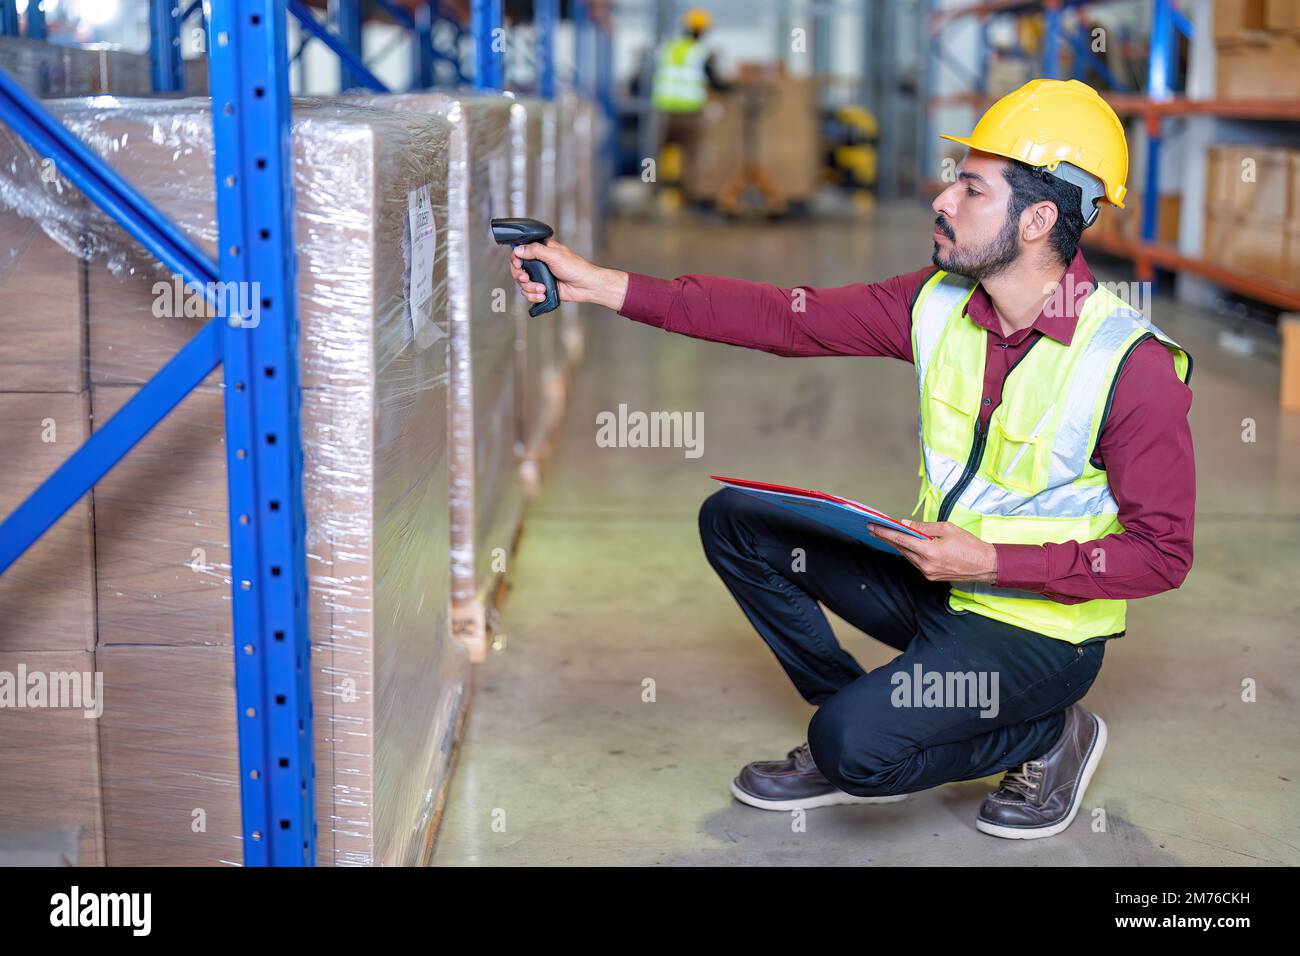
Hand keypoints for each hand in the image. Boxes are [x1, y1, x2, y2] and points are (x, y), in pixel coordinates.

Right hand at [510, 239, 628, 311]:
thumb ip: (535, 251)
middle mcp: (539, 262)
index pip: (521, 251)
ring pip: (522, 283)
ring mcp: (540, 276)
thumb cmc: (576, 268)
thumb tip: (518, 250)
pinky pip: (529, 293)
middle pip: (518, 268)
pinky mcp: (542, 288)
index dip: (516, 258)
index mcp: (542, 250)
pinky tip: (543, 295)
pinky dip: (534, 296)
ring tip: (542, 289)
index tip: (518, 263)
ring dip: (530, 288)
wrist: (586, 286)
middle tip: (526, 278)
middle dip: (520, 275)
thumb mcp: (555, 255)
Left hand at [869, 520, 997, 584]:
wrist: (986, 565)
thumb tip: (906, 524)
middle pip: (901, 549)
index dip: (885, 532)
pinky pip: (916, 562)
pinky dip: (910, 552)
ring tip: (886, 535)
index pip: (901, 540)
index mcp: (930, 551)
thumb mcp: (947, 528)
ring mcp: (928, 573)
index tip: (872, 526)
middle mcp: (926, 565)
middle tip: (874, 529)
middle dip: (887, 538)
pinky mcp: (931, 577)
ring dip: (898, 545)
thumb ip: (924, 527)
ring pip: (908, 556)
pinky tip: (905, 545)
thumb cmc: (970, 545)